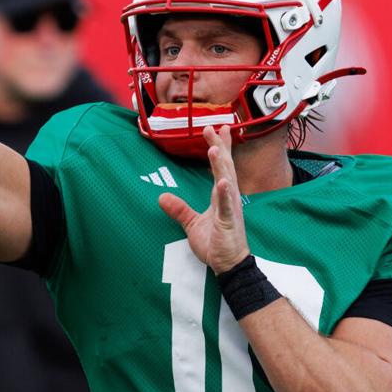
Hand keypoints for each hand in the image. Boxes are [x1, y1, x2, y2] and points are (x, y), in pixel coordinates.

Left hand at [157, 125, 250, 273]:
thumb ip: (179, 209)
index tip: (217, 129)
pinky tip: (222, 182)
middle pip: (225, 167)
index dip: (220, 147)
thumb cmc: (216, 244)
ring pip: (226, 182)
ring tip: (214, 147)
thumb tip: (161, 197)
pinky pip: (227, 207)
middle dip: (220, 146)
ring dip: (221, 165)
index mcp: (221, 197)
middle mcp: (228, 198)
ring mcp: (230, 210)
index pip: (220, 167)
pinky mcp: (229, 223)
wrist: (229, 265)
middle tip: (215, 126)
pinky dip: (225, 194)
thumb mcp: (192, 224)